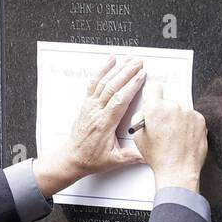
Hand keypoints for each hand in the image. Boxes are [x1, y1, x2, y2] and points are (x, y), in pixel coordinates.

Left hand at [34, 56, 145, 195]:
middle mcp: (96, 112)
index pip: (119, 100)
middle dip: (127, 72)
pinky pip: (94, 83)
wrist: (73, 158)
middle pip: (112, 87)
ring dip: (117, 69)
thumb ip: (132, 156)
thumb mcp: (114, 161)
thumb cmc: (91, 159)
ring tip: (128, 60)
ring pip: (103, 82)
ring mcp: (90, 106)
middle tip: (138, 63)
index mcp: (104, 124)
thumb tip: (148, 155)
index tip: (141, 76)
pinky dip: (102, 70)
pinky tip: (109, 62)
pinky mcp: (86, 103)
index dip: (131, 86)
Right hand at [134, 82, 207, 192]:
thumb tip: (145, 112)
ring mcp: (188, 112)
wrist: (178, 170)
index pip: (154, 88)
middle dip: (165, 113)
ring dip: (178, 119)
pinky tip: (183, 138)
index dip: (152, 95)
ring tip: (174, 138)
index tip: (154, 100)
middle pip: (168, 103)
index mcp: (155, 108)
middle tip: (163, 130)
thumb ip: (140, 118)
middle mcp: (173, 107)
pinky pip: (192, 118)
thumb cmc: (159, 158)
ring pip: (181, 111)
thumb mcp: (138, 138)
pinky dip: (189, 126)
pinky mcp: (200, 119)